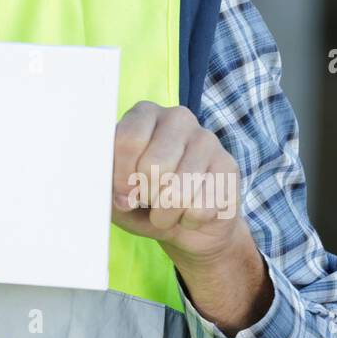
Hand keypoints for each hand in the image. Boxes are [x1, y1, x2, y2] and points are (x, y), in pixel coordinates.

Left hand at [110, 100, 243, 264]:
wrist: (187, 223)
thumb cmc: (143, 202)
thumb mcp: (116, 193)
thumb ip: (107, 187)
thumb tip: (118, 195)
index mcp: (144, 114)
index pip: (128, 140)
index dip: (121, 177)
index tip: (122, 194)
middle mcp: (178, 118)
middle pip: (153, 165)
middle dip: (146, 195)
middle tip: (147, 200)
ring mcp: (207, 139)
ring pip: (178, 190)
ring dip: (165, 214)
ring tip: (165, 211)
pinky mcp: (229, 166)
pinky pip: (201, 206)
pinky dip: (189, 220)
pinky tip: (190, 212)